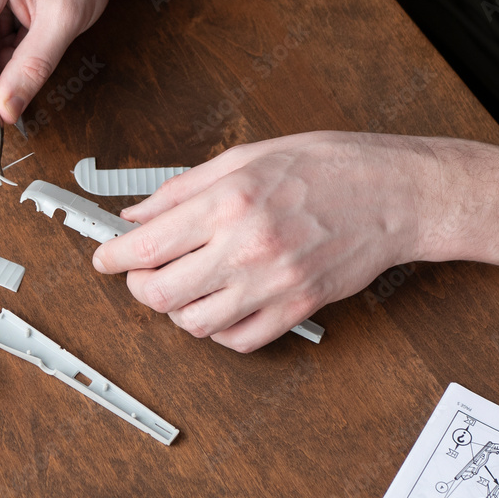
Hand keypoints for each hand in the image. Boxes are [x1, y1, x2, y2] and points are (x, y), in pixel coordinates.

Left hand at [92, 132, 439, 351]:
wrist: (395, 193)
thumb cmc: (328, 166)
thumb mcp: (246, 157)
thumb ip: (183, 188)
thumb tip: (138, 212)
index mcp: (229, 202)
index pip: (147, 245)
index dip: (113, 256)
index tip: (104, 257)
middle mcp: (246, 247)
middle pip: (161, 294)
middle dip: (138, 286)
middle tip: (139, 273)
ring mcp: (273, 284)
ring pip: (195, 324)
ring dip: (176, 310)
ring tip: (182, 286)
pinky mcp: (297, 307)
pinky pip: (239, 340)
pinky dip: (217, 330)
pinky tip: (219, 304)